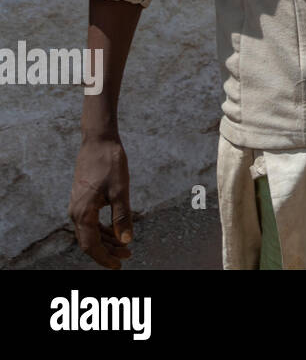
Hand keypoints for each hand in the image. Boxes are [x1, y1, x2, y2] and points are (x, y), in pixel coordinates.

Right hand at [69, 134, 133, 268]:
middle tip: (127, 256)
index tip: (118, 266)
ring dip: (107, 241)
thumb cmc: (110, 164)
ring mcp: (78, 206)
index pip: (91, 246)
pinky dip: (104, 229)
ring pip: (91, 232)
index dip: (104, 258)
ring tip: (125, 246)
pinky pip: (91, 222)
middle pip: (90, 241)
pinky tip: (117, 231)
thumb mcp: (121, 191)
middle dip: (108, 251)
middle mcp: (76, 213)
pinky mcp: (83, 200)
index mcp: (83, 213)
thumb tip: (126, 240)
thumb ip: (122, 217)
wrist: (98, 142)